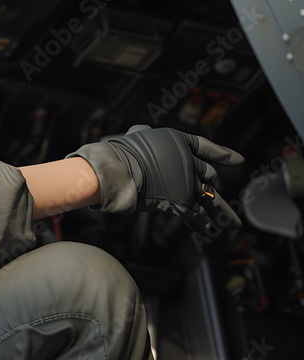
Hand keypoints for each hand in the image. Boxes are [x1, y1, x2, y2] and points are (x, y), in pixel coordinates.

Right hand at [69, 125, 244, 232]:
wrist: (120, 170)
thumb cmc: (123, 152)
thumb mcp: (136, 134)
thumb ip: (144, 132)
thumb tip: (143, 129)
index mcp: (180, 142)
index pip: (206, 147)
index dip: (223, 154)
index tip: (238, 160)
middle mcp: (188, 162)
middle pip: (210, 176)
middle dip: (217, 185)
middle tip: (223, 192)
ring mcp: (187, 183)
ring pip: (210, 199)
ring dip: (222, 213)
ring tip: (233, 225)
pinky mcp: (182, 203)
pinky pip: (196, 215)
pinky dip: (202, 224)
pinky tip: (207, 231)